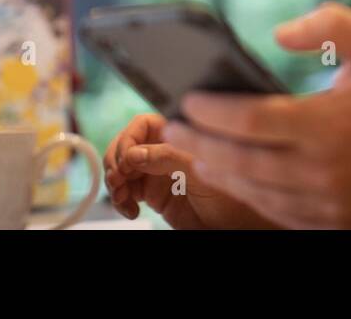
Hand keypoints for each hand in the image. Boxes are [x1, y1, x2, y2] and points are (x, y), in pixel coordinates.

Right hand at [103, 112, 277, 228]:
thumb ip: (168, 157)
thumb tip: (134, 152)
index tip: (127, 159)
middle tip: (118, 180)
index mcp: (180, 135)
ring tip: (121, 196)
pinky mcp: (153, 194)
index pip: (143, 124)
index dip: (129, 138)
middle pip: (127, 145)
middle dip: (116, 160)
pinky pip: (126, 190)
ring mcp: (158, 172)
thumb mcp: (201, 169)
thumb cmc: (233, 194)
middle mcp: (166, 150)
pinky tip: (129, 208)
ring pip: (122, 168)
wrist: (236, 226)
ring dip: (114, 181)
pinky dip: (120, 199)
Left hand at [164, 2, 350, 228]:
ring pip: (256, 192)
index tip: (185, 100)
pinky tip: (235, 173)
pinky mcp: (335, 222)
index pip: (252, 121)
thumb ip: (331, 23)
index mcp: (331, 125)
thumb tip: (279, 31)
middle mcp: (326, 170)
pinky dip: (250, 193)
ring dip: (218, 171)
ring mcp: (330, 203)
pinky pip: (278, 212)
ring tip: (195, 148)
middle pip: (243, 162)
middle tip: (172, 125)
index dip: (211, 112)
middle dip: (200, 143)